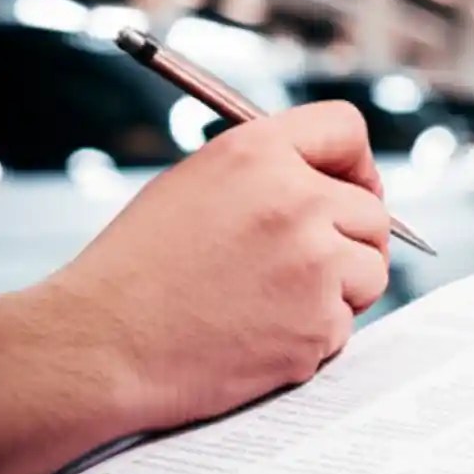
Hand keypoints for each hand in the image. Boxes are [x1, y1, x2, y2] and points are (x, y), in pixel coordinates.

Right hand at [45, 101, 389, 431]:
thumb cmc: (137, 269)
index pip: (346, 129)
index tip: (351, 190)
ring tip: (274, 301)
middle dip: (351, 240)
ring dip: (340, 291)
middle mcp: (295, 201)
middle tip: (313, 264)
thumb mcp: (194, 184)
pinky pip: (344, 327)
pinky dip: (312, 337)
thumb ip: (267, 174)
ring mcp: (313, 265)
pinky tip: (259, 335)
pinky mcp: (316, 325)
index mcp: (258, 153)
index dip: (356, 163)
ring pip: (371, 272)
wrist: (100, 344)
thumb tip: (332, 184)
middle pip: (373, 213)